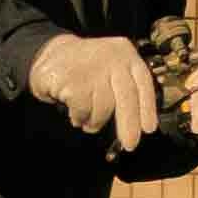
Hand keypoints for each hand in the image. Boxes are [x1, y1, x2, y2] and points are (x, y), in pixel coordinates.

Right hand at [30, 31, 160, 154]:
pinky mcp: (73, 80)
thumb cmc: (85, 68)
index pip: (143, 81)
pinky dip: (78, 117)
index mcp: (125, 54)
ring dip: (94, 120)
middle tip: (130, 144)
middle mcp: (112, 58)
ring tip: (86, 115)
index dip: (148, 107)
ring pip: (103, 108)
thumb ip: (124, 89)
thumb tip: (137, 125)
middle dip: (129, 124)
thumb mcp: (111, 69)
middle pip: (127, 97)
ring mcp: (93, 68)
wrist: (49, 54)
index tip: (148, 129)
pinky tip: (74, 109)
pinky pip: (83, 111)